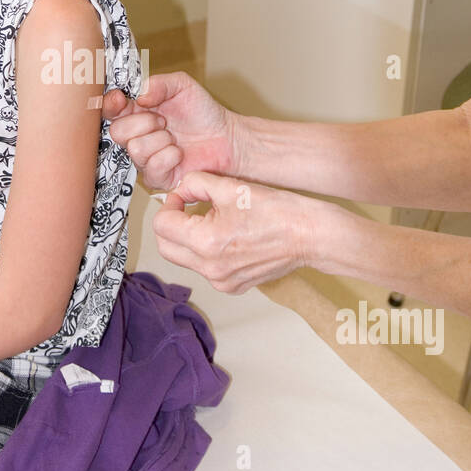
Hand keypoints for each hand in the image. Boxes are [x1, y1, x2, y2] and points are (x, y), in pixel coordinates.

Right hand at [102, 71, 241, 190]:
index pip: (109, 110)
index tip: (121, 99)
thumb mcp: (181, 85)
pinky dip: (169, 156)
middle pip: (117, 132)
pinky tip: (180, 153)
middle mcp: (135, 136)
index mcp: (135, 112)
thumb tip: (139, 95)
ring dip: (160, 140)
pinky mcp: (157, 178)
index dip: (111, 105)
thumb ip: (158, 83)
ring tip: (175, 137)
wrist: (225, 137)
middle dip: (142, 123)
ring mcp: (144, 158)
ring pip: (135, 149)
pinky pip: (152, 168)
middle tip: (163, 120)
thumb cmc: (202, 111)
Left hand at [152, 169, 320, 292]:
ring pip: (184, 259)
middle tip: (188, 208)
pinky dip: (205, 252)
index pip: (161, 225)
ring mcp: (222, 281)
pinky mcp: (232, 286)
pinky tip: (226, 236)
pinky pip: (205, 268)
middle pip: (166, 247)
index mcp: (206, 243)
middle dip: (171, 225)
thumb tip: (180, 190)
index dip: (169, 204)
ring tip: (213, 220)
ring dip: (188, 239)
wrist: (310, 235)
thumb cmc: (278, 211)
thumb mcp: (230, 187)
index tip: (183, 196)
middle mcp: (210, 269)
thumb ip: (195, 184)